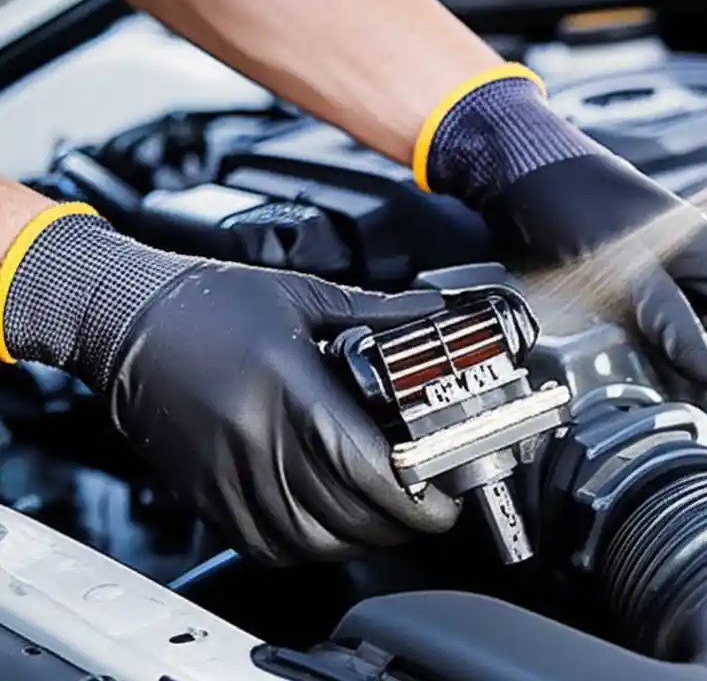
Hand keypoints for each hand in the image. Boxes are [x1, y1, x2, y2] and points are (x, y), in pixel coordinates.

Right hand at [0, 204, 459, 564]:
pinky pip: (266, 545)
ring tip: (392, 520)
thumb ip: (378, 311)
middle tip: (432, 507)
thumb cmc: (209, 304)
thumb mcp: (304, 295)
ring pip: (310, 539)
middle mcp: (255, 437)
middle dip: (402, 521)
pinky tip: (335, 528)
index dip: (415, 492)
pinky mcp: (205, 494)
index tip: (445, 492)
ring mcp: (227, 473)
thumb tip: (435, 312)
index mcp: (287, 385)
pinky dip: (311, 547)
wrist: (124, 319)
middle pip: (346, 512)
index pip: (364, 465)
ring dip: (361, 539)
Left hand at [418, 69, 706, 399]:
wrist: (522, 178)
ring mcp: (663, 281)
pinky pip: (664, 336)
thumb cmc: (580, 203)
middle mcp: (694, 269)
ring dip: (706, 373)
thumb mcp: (632, 269)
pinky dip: (669, 363)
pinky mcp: (630, 293)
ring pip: (703, 336)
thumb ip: (673, 322)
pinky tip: (661, 388)